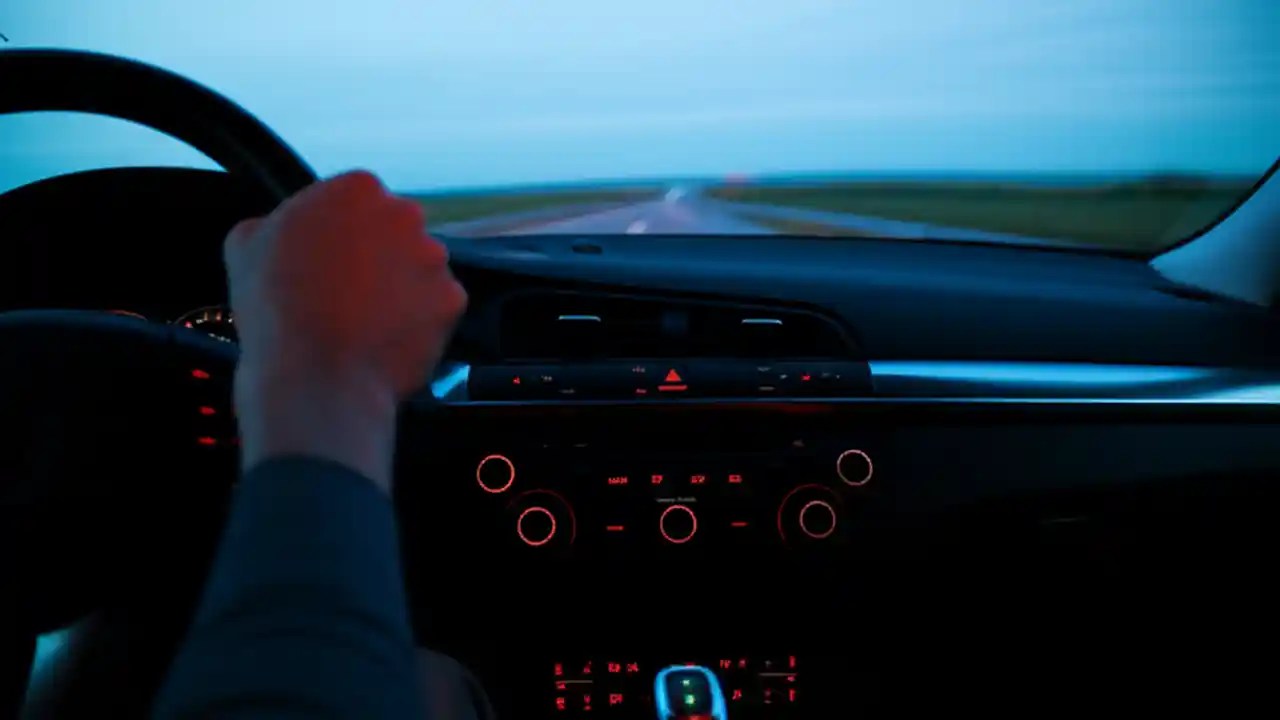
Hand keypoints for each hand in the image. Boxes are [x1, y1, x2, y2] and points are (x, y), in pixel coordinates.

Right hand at [225, 170, 465, 490]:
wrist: (317, 377)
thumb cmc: (275, 310)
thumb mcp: (245, 246)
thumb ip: (270, 223)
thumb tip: (273, 228)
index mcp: (357, 189)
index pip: (357, 202)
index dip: (341, 234)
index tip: (328, 261)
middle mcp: (405, 214)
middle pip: (396, 231)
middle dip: (378, 256)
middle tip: (349, 293)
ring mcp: (434, 258)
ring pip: (420, 268)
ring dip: (402, 288)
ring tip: (367, 321)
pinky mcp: (453, 299)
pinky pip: (437, 307)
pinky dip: (419, 321)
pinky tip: (388, 338)